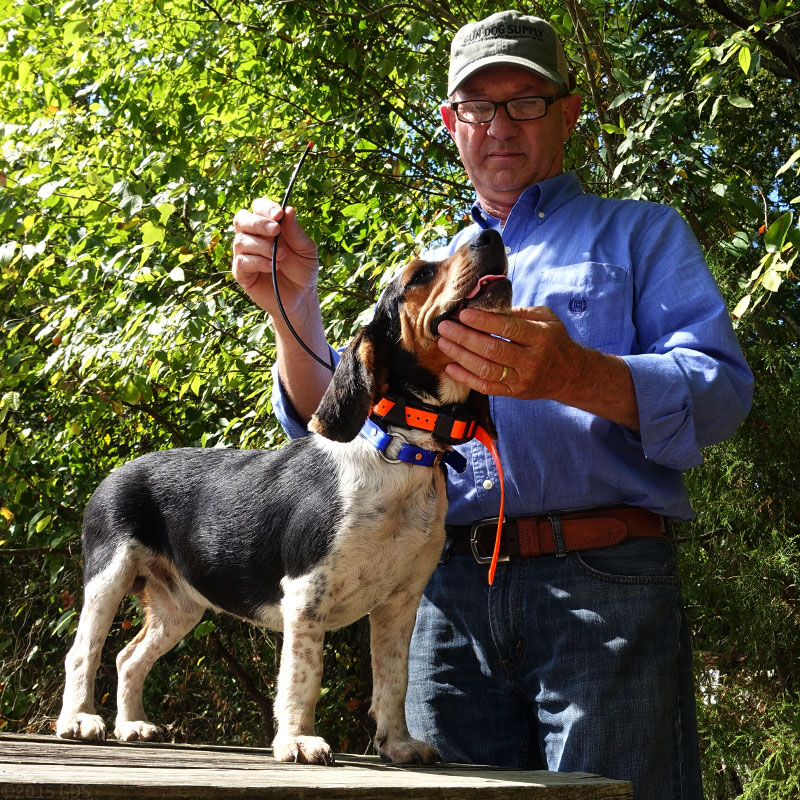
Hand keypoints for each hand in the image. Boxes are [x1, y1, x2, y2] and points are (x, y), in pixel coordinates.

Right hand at [232, 199, 318, 315]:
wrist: (301, 297)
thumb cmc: (303, 270)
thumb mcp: (306, 250)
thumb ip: (296, 231)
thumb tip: (288, 209)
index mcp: (268, 227)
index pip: (258, 208)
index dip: (266, 208)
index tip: (279, 214)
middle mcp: (253, 237)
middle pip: (241, 219)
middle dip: (258, 222)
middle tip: (276, 230)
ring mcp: (245, 255)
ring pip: (240, 240)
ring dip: (262, 246)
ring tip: (281, 257)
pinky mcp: (241, 273)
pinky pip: (242, 261)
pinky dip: (258, 262)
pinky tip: (273, 267)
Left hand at [437, 306, 586, 399]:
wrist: (569, 374)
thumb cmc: (554, 340)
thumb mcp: (546, 319)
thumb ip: (520, 311)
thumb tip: (488, 303)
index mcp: (540, 337)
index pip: (508, 328)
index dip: (483, 321)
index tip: (463, 313)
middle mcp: (531, 360)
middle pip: (492, 349)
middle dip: (464, 337)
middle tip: (444, 327)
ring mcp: (522, 379)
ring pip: (486, 369)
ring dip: (461, 356)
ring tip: (443, 343)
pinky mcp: (513, 392)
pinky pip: (486, 387)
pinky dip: (466, 378)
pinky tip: (450, 367)